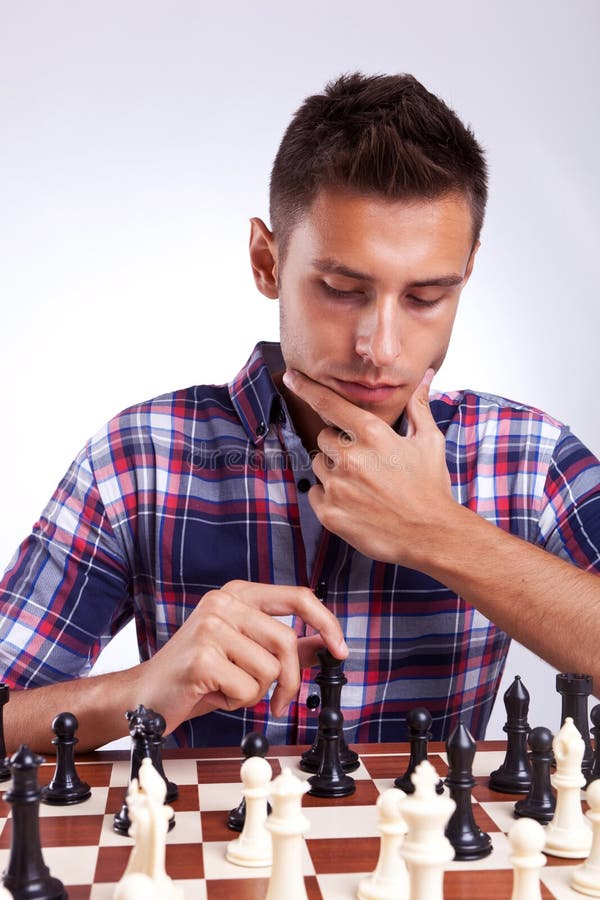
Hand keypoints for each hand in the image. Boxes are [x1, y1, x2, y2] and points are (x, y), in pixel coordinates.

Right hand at [142, 580, 347, 732]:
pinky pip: (247, 689)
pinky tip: (213, 695)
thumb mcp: (246, 654)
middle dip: (289, 680)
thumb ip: (284, 646)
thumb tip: (324, 644)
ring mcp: (211, 626)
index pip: (298, 597)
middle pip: (288, 641)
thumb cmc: (198, 676)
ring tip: (227, 689)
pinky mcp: (202, 656)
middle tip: (278, 703)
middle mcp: (224, 602)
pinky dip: (236, 703)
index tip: (341, 650)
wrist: (145, 696)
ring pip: (269, 668)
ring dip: (255, 693)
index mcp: (238, 594)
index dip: (326, 622)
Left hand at [282, 368, 454, 566]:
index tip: (291, 378)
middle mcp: (350, 457)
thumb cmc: (431, 486)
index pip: (329, 403)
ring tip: (362, 485)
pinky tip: (354, 502)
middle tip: (365, 463)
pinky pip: (315, 493)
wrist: (432, 534)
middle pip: (324, 438)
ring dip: (334, 471)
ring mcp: (337, 486)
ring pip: (318, 465)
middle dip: (339, 446)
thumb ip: (417, 406)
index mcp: (372, 434)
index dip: (307, 388)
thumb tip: (425, 377)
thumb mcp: (428, 441)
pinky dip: (329, 496)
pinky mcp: (330, 513)